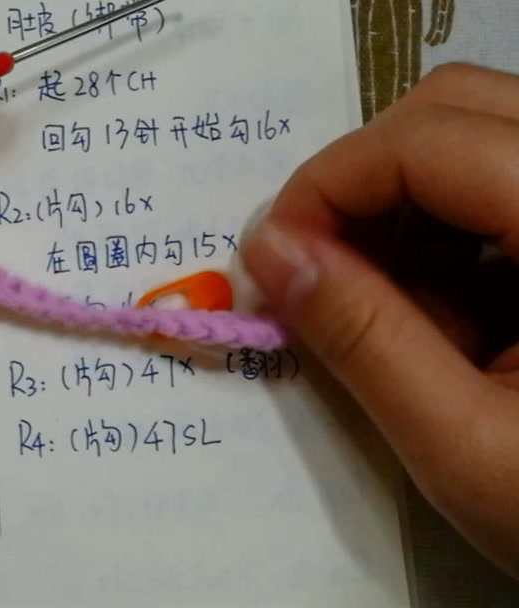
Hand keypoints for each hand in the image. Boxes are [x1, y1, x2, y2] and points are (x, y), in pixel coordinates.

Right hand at [241, 63, 518, 579]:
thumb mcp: (465, 447)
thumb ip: (364, 340)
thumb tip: (269, 250)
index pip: (432, 140)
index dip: (328, 181)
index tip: (272, 257)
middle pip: (457, 109)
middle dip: (361, 178)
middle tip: (317, 265)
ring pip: (475, 139)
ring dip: (399, 208)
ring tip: (383, 308)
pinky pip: (497, 189)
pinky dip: (442, 237)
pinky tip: (440, 317)